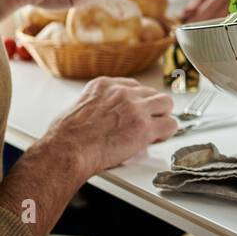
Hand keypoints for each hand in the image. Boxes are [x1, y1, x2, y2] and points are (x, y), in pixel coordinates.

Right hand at [40, 77, 176, 177]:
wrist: (68, 149)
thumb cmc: (66, 137)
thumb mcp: (78, 108)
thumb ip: (96, 106)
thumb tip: (103, 118)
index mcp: (104, 85)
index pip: (133, 86)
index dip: (136, 102)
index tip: (135, 112)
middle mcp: (122, 92)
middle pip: (151, 93)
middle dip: (151, 108)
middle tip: (148, 122)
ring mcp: (135, 108)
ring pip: (166, 103)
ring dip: (162, 116)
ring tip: (156, 130)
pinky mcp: (144, 127)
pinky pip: (170, 124)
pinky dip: (167, 133)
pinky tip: (158, 139)